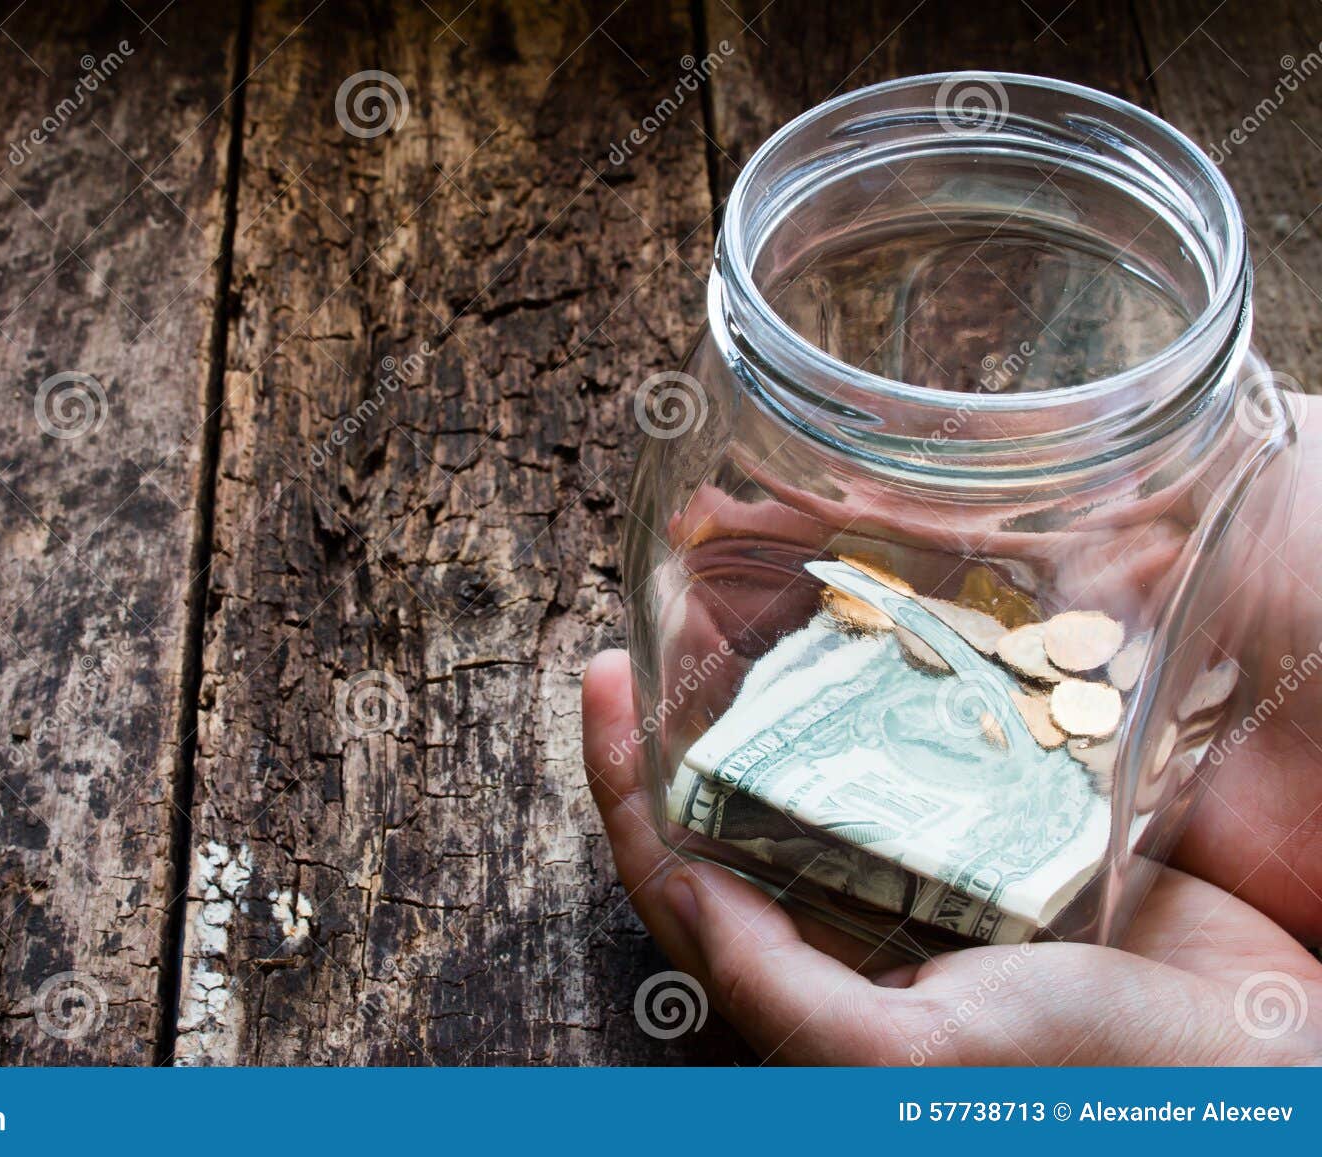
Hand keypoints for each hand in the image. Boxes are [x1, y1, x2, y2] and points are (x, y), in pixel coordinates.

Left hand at [582, 647, 1321, 1063]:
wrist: (1261, 1070)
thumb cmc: (1081, 1083)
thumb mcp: (901, 1063)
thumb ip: (778, 992)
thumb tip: (682, 889)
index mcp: (805, 980)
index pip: (675, 870)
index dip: (626, 776)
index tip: (608, 671)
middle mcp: (850, 924)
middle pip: (740, 800)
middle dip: (699, 706)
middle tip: (682, 608)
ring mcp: (924, 875)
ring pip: (823, 761)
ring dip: (789, 683)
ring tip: (761, 597)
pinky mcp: (999, 836)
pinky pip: (920, 748)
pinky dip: (890, 688)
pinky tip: (879, 628)